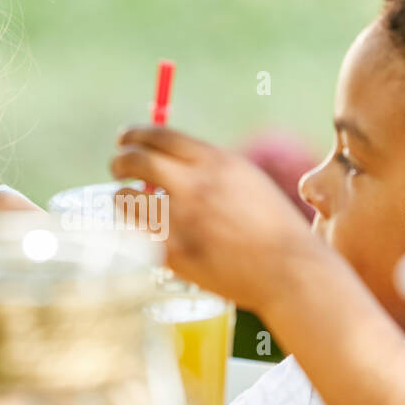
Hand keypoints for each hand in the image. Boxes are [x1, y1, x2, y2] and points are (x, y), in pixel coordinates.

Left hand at [110, 124, 320, 313]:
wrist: (288, 270)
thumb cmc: (272, 226)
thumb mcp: (246, 180)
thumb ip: (209, 167)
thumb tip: (169, 159)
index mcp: (215, 162)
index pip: (159, 136)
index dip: (135, 134)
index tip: (124, 138)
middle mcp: (194, 187)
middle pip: (136, 161)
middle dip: (120, 161)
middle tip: (117, 166)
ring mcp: (181, 222)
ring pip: (127, 200)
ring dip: (123, 198)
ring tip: (129, 202)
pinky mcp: (173, 254)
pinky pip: (139, 236)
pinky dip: (138, 232)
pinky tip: (146, 234)